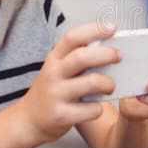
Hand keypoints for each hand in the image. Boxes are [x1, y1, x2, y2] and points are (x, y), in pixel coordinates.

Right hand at [17, 24, 120, 143]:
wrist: (29, 120)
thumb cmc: (53, 90)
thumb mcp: (59, 69)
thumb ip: (79, 59)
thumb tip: (112, 50)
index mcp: (55, 58)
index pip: (73, 37)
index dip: (94, 29)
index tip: (112, 27)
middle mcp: (53, 73)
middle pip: (83, 57)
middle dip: (107, 54)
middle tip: (119, 57)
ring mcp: (56, 94)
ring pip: (91, 82)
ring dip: (108, 83)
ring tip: (110, 86)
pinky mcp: (61, 115)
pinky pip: (91, 109)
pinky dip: (98, 108)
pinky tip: (95, 108)